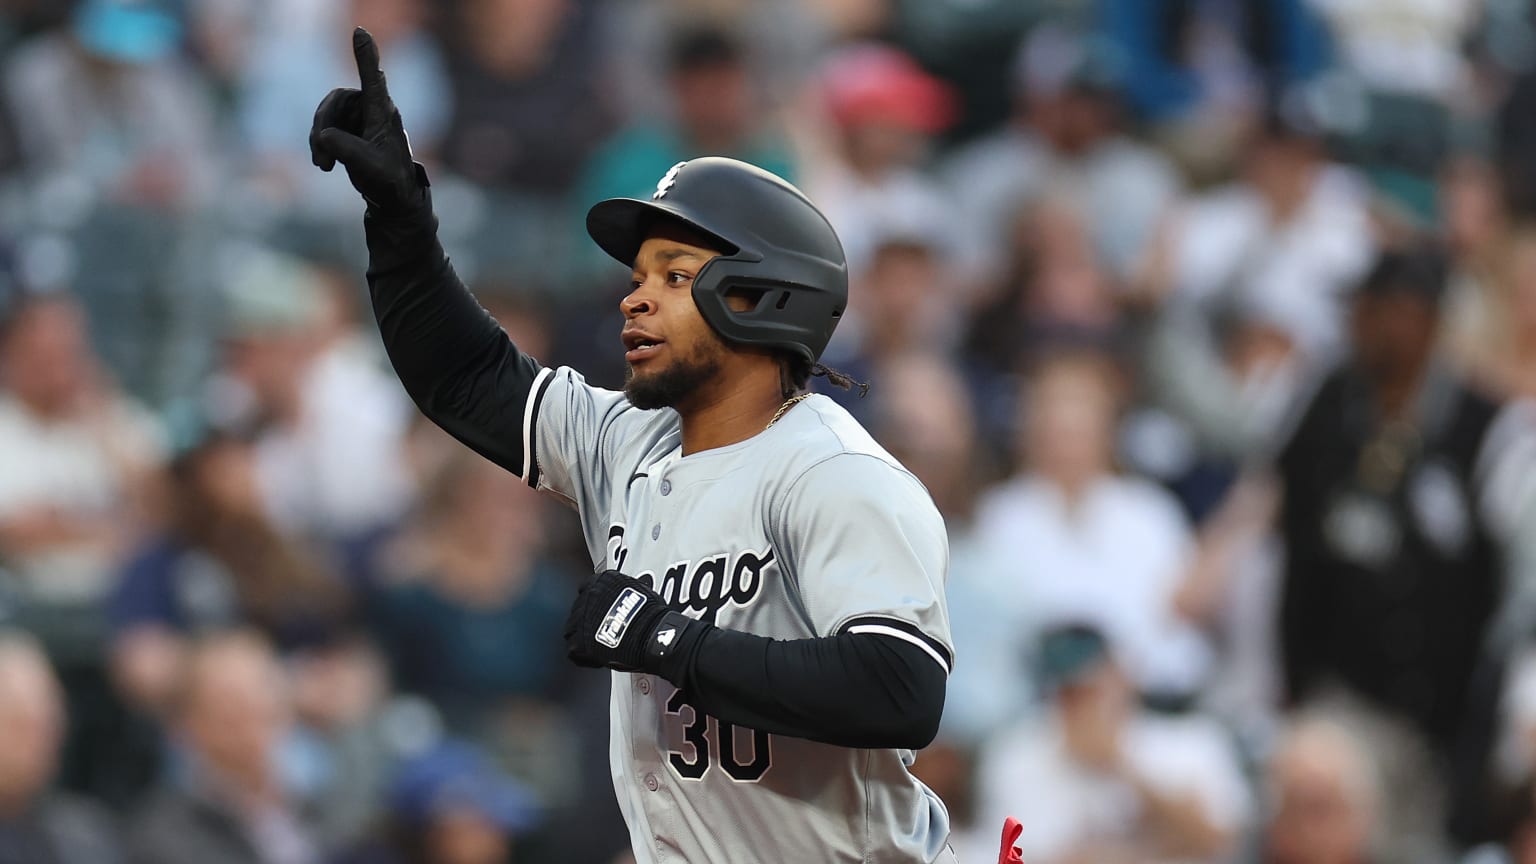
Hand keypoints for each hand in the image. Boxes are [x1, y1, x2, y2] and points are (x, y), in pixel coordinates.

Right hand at [309, 27, 426, 212]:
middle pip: (336, 100)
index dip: (365, 56)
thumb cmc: (389, 181)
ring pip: (327, 115)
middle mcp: (372, 110)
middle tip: (320, 150)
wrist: (392, 199)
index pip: (372, 79)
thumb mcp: (368, 166)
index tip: (360, 31)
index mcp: (383, 113)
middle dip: (323, 124)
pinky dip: (320, 144)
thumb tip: (323, 136)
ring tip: (323, 165)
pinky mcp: (350, 131)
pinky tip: (324, 165)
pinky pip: (325, 127)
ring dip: (318, 138)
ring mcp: (360, 119)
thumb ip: (346, 148)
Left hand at [563, 570, 672, 671]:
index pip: (587, 588)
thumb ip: (621, 594)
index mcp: (602, 581)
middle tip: (600, 631)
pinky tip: (599, 657)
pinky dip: (585, 657)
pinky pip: (574, 651)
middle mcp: (588, 596)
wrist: (652, 634)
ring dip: (582, 637)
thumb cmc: (652, 615)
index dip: (594, 603)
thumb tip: (621, 600)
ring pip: (571, 630)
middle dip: (587, 621)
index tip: (600, 611)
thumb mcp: (638, 591)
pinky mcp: (579, 641)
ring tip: (597, 646)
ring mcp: (581, 619)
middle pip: (578, 610)